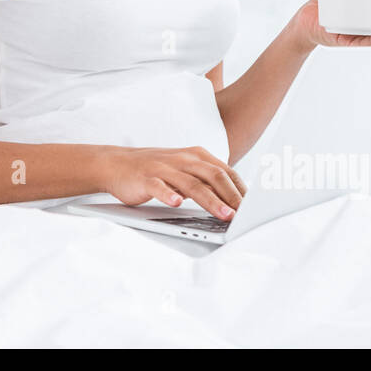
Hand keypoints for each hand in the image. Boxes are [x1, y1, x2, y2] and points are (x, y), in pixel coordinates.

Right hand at [98, 145, 247, 220]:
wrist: (116, 164)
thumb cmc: (155, 170)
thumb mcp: (184, 171)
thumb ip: (206, 181)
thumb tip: (234, 201)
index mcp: (195, 156)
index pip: (225, 172)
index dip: (241, 190)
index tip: (253, 208)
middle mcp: (182, 159)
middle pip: (213, 176)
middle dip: (231, 196)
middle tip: (244, 215)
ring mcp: (164, 168)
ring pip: (191, 184)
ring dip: (210, 200)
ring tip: (223, 214)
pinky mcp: (146, 178)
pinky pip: (159, 186)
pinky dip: (168, 194)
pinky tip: (176, 203)